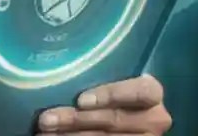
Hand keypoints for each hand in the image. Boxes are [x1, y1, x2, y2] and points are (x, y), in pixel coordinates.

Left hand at [36, 75, 172, 134]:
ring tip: (44, 131)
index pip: (142, 91)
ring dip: (70, 135)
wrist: (126, 119)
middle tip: (46, 119)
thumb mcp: (110, 80)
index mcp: (152, 93)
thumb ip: (98, 77)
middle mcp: (154, 118)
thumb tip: (57, 67)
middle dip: (76, 119)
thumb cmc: (110, 91)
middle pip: (114, 119)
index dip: (112, 95)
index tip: (81, 100)